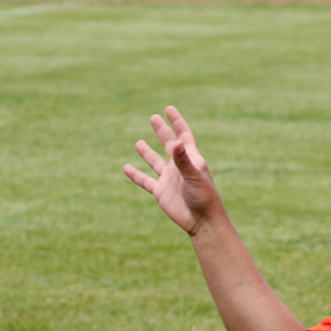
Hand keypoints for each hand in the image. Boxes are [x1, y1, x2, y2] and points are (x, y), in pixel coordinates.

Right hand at [124, 106, 222, 236]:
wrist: (201, 221)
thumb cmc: (204, 197)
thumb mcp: (194, 176)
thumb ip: (183, 160)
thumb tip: (175, 142)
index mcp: (191, 158)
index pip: (183, 135)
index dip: (177, 122)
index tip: (169, 109)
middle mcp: (179, 166)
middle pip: (168, 144)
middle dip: (162, 131)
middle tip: (153, 117)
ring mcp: (169, 179)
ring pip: (155, 162)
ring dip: (147, 152)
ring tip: (138, 142)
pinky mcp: (161, 192)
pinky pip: (145, 180)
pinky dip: (136, 174)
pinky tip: (126, 168)